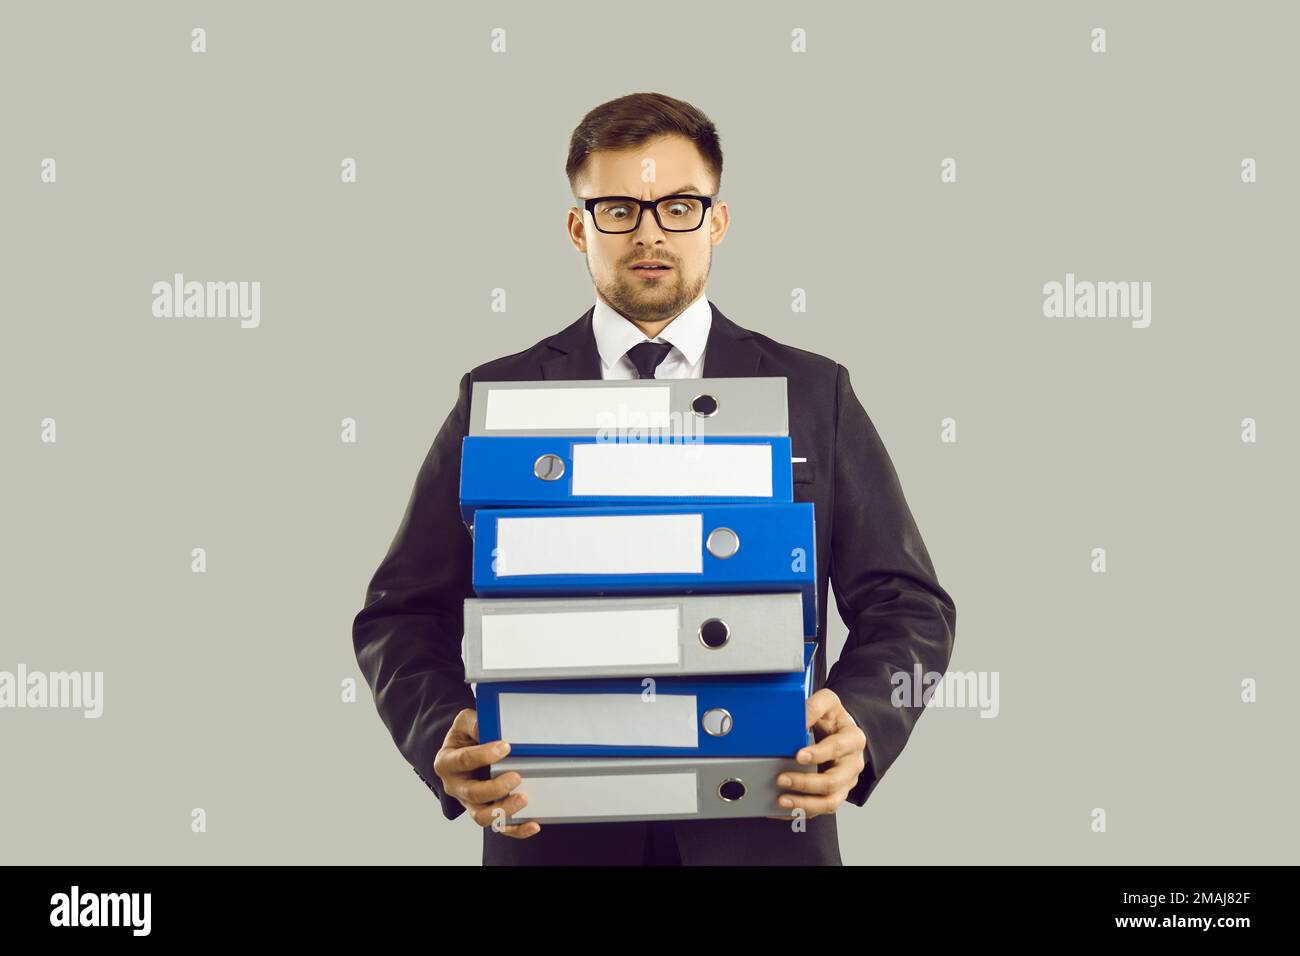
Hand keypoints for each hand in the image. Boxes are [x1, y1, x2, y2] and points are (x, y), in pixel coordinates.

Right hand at [432, 708, 540, 838]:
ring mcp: (470, 803)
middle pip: (472, 794)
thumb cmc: (465, 737)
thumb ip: (474, 723)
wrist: (464, 751)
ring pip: (482, 816)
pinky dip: (516, 829)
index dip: (483, 755)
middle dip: (495, 788)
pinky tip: (533, 824)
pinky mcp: (486, 812)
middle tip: (516, 777)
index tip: (505, 747)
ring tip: (523, 798)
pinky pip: (499, 827)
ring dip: (503, 811)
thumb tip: (488, 727)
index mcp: (447, 763)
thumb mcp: (464, 723)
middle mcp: (456, 786)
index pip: (463, 760)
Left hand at [767, 688, 867, 820]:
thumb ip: (814, 706)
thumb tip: (799, 718)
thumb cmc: (833, 718)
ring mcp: (845, 783)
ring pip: (829, 803)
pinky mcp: (835, 795)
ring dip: (804, 804)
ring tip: (782, 800)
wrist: (841, 731)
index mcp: (853, 739)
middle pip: (833, 781)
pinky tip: (781, 810)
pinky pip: (819, 811)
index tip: (798, 755)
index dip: (818, 754)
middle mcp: (852, 764)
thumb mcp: (827, 703)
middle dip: (806, 783)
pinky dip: (799, 813)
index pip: (837, 748)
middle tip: (782, 779)